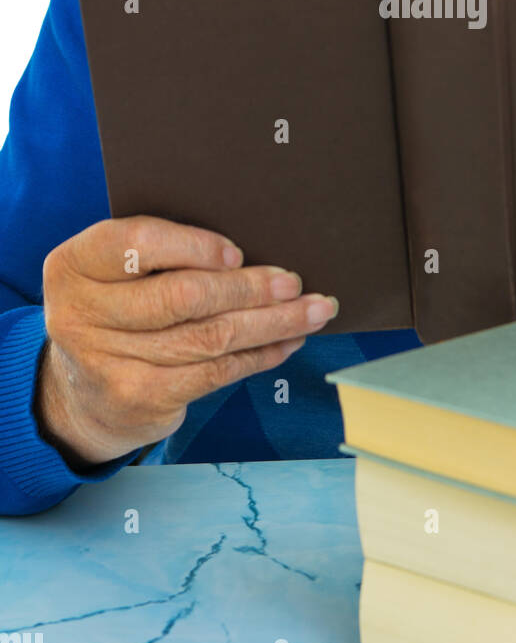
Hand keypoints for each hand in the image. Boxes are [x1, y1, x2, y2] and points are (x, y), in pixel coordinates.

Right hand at [37, 216, 338, 467]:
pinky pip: (213, 372)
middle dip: (249, 288)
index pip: (137, 243)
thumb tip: (253, 251)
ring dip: (271, 323)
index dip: (193, 246)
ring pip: (208, 337)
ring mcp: (107, 362)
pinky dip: (258, 355)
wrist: (82, 393)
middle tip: (294, 282)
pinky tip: (286, 342)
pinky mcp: (139, 399)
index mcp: (75, 264)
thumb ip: (161, 255)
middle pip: (182, 296)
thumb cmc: (117, 311)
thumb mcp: (117, 273)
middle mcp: (81, 313)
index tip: (237, 252)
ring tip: (312, 310)